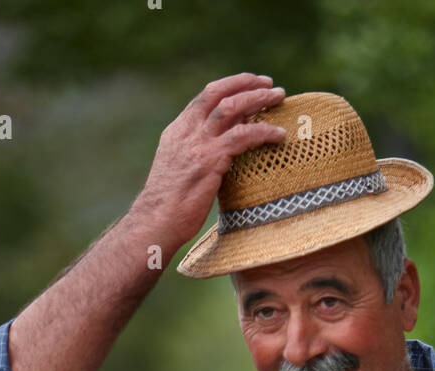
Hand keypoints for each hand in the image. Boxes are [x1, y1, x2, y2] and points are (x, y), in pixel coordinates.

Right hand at [134, 73, 286, 247]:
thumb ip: (197, 155)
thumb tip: (223, 153)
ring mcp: (198, 144)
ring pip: (232, 108)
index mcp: (177, 131)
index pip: (205, 98)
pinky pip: (242, 136)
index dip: (229, 87)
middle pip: (218, 94)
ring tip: (279, 97)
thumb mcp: (180, 171)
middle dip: (246, 84)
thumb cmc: (169, 207)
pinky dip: (263, 132)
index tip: (250, 84)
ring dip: (258, 99)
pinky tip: (278, 135)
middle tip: (269, 84)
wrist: (156, 221)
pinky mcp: (210, 160)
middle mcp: (187, 132)